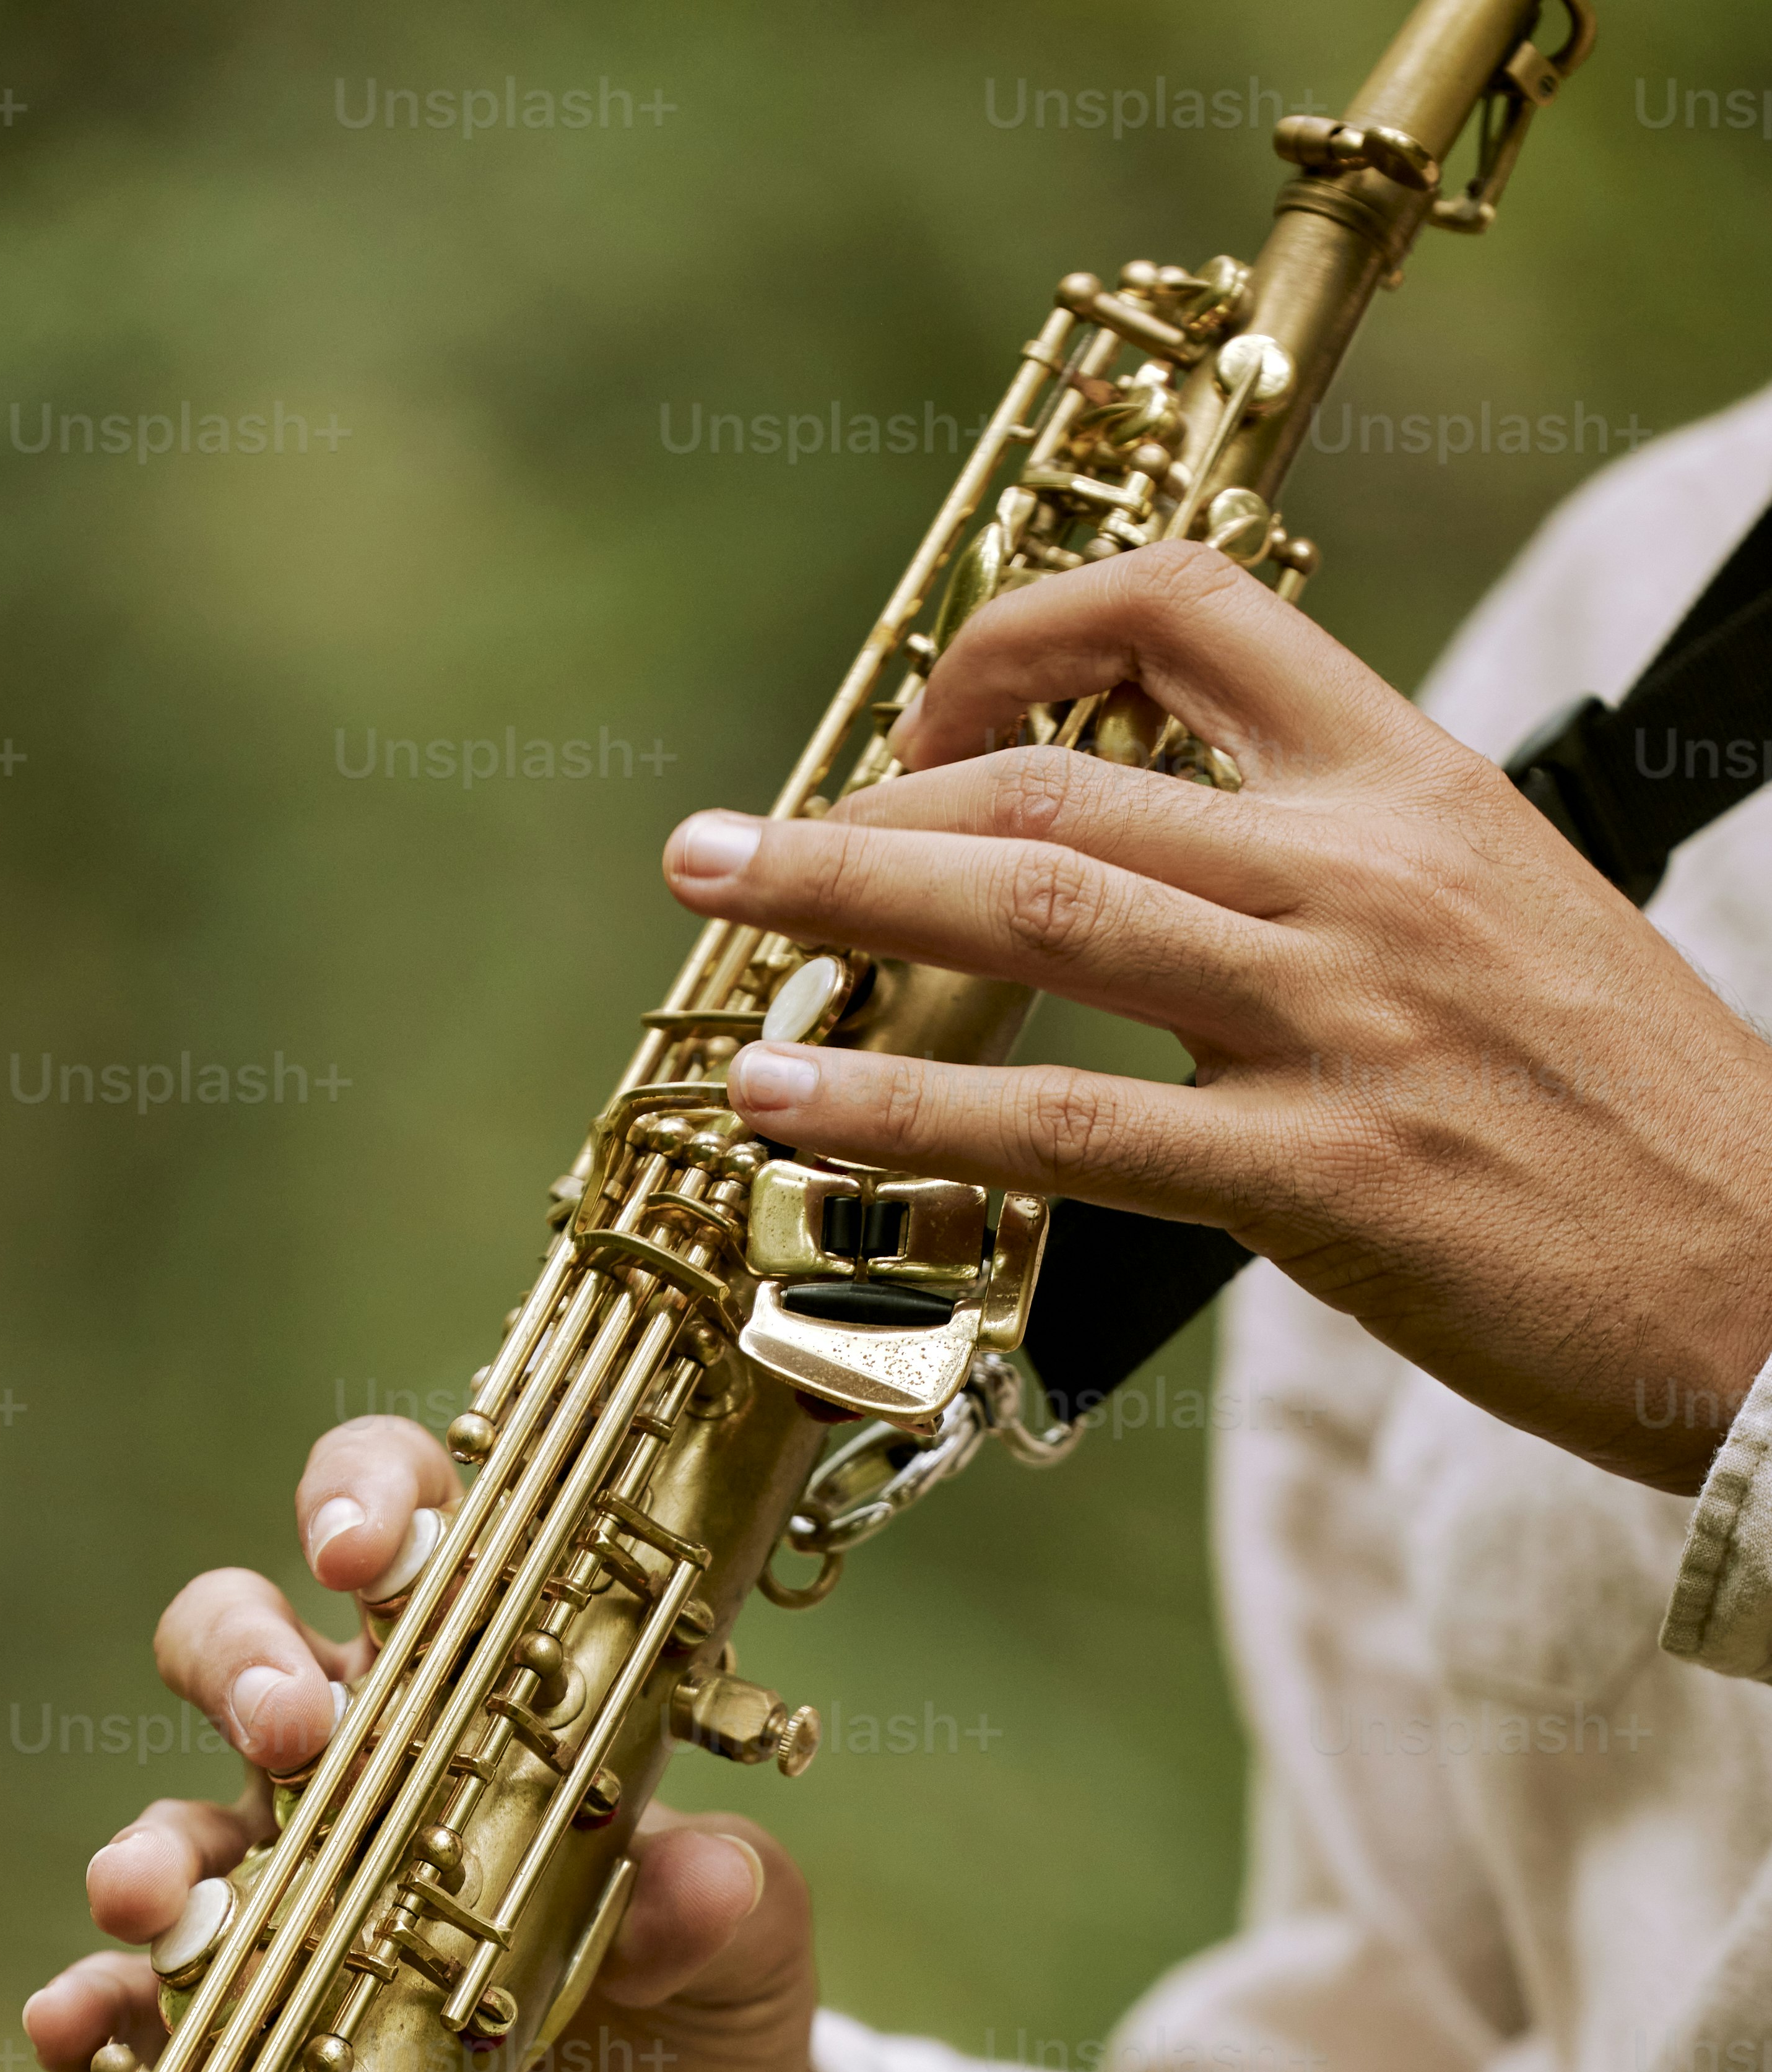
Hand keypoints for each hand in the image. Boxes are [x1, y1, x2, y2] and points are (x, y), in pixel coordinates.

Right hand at [22, 1412, 820, 2071]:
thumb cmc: (709, 2032)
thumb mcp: (751, 1958)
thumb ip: (726, 1904)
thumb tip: (694, 1878)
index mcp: (489, 1707)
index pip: (414, 1549)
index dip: (371, 1505)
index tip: (363, 1547)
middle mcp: (364, 1784)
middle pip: (243, 1650)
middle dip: (238, 1661)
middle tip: (284, 1728)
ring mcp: (291, 1909)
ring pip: (172, 1830)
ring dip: (146, 1850)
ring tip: (150, 1900)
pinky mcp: (247, 2041)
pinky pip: (134, 2010)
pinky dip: (95, 2010)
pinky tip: (84, 2026)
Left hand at [665, 536, 1771, 1494]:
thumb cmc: (1637, 1130)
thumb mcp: (1508, 935)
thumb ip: (1349, 892)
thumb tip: (1200, 904)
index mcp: (1416, 789)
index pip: (1193, 613)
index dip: (1023, 634)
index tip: (929, 717)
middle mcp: (1363, 876)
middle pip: (1057, 780)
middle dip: (862, 803)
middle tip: (728, 846)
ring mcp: (1338, 1022)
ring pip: (1034, 918)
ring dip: (841, 906)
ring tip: (717, 910)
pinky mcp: (1320, 1176)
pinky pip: (1065, 1128)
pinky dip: (901, 1118)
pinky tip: (794, 1112)